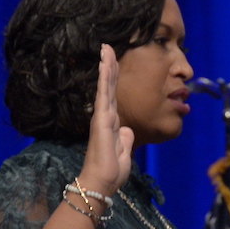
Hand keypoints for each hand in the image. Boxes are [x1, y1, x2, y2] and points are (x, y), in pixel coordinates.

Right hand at [78, 44, 133, 196]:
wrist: (102, 182)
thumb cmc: (112, 171)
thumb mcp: (124, 151)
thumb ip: (125, 139)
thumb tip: (127, 130)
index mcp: (112, 123)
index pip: (114, 96)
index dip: (114, 78)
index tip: (113, 62)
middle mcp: (105, 116)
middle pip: (110, 86)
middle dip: (109, 66)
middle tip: (107, 46)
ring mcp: (102, 116)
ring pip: (106, 86)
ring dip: (107, 66)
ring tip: (106, 48)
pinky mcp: (102, 119)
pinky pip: (104, 94)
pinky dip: (105, 79)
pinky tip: (106, 64)